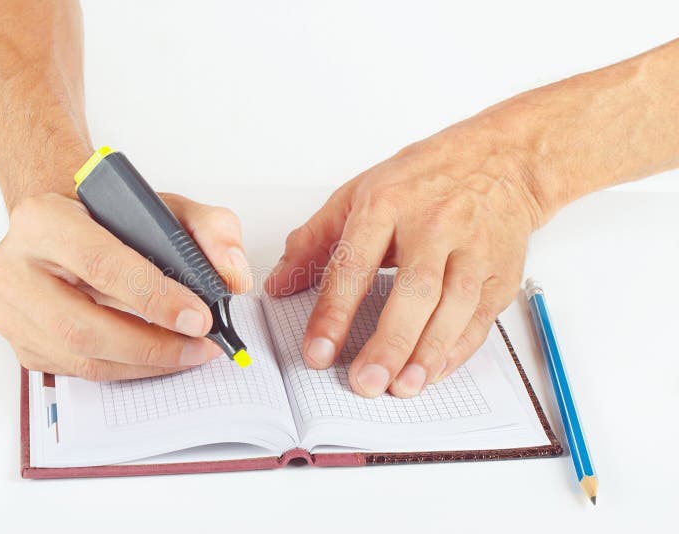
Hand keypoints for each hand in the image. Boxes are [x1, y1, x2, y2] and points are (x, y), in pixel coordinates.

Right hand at [0, 192, 250, 380]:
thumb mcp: (167, 206)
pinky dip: (125, 370)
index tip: (199, 317)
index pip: (100, 264)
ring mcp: (10, 311)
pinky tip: (156, 358)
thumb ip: (211, 229)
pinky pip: (77, 370)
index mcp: (42, 219)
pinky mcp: (22, 343)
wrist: (67, 228)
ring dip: (143, 364)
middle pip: (82, 325)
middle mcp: (12, 266)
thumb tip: (233, 276)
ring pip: (80, 357)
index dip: (154, 297)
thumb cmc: (112, 219)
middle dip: (151, 344)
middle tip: (199, 345)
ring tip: (188, 354)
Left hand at [266, 122, 544, 397]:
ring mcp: (473, 247)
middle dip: (389, 342)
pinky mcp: (501, 269)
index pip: (355, 265)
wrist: (499, 160)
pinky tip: (433, 371)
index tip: (318, 352)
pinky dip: (457, 348)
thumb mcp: (357, 195)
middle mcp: (434, 224)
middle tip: (366, 383)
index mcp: (387, 204)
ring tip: (401, 387)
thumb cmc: (421, 179)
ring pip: (453, 306)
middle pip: (413, 290)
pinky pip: (480, 315)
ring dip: (427, 352)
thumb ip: (313, 241)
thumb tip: (278, 284)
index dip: (334, 313)